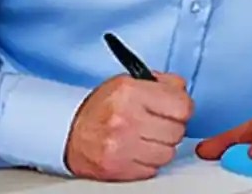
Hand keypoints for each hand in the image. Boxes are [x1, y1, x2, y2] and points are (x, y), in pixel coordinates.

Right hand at [64, 73, 193, 180]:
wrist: (69, 131)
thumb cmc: (101, 107)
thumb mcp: (129, 81)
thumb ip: (162, 83)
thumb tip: (183, 91)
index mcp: (130, 93)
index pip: (182, 106)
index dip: (182, 108)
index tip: (176, 109)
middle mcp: (125, 120)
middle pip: (177, 131)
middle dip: (172, 127)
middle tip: (158, 124)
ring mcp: (120, 147)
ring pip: (168, 153)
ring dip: (161, 147)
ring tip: (146, 138)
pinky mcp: (117, 169)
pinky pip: (152, 169)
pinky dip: (148, 162)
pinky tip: (137, 150)